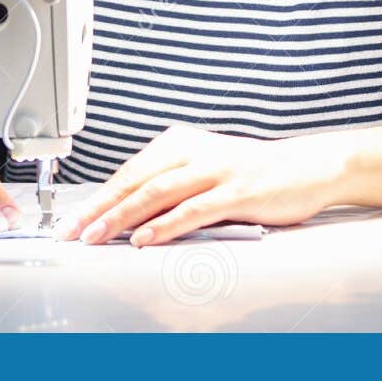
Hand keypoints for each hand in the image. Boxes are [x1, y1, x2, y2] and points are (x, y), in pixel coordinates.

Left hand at [53, 125, 348, 246]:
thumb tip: (127, 214)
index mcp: (180, 143)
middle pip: (136, 180)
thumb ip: (170, 186)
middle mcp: (194, 151)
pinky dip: (166, 224)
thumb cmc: (253, 172)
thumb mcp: (204, 170)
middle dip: (99, 208)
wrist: (309, 166)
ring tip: (98, 235)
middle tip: (72, 231)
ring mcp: (216, 169)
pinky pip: (194, 209)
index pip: (129, 171)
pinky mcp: (238, 190)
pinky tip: (146, 238)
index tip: (72, 220)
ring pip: (158, 192)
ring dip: (123, 216)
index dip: (97, 196)